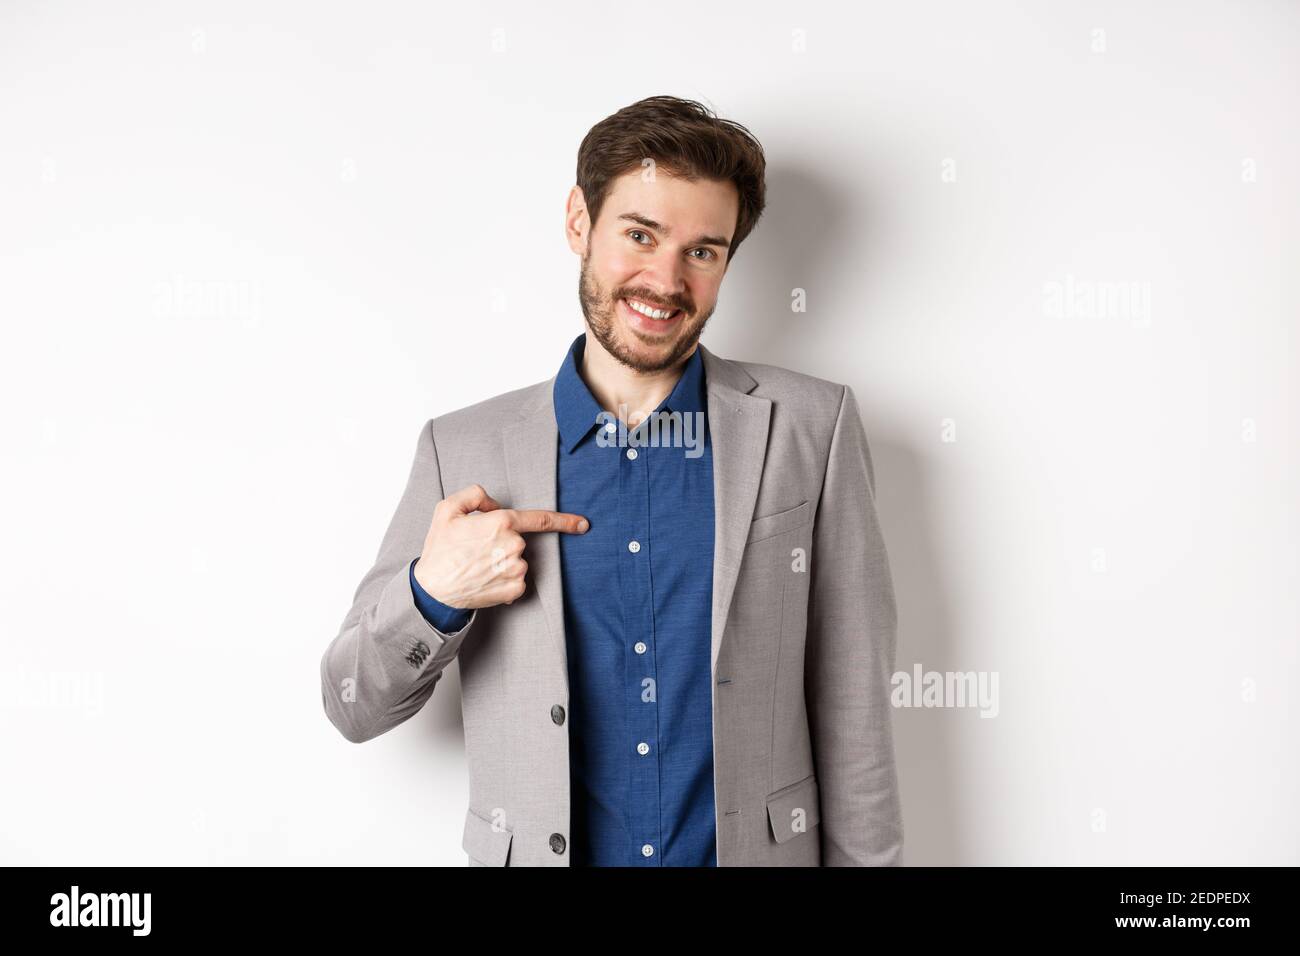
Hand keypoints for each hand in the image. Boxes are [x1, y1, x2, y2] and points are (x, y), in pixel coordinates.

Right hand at [413, 483, 588, 609]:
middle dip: (503, 543)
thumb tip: (493, 504)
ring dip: (503, 562)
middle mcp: (514, 545)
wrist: (432, 590)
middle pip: (519, 541)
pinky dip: (504, 579)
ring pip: (518, 560)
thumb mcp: (447, 509)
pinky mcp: (514, 589)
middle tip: (476, 551)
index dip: (566, 521)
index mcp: (501, 522)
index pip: (540, 519)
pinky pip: (517, 580)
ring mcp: (516, 569)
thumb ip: (474, 495)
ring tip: (477, 566)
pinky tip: (484, 579)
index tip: (583, 524)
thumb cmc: (440, 549)